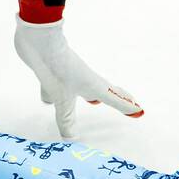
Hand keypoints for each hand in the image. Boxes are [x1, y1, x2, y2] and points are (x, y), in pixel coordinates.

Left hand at [13, 16, 142, 138]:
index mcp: (92, 85)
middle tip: (130, 102)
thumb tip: (71, 138)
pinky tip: (49, 98)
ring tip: (94, 102)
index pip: (115, 99)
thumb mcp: (62, 98)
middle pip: (106, 91)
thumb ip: (67, 119)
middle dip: (117, 98)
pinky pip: (62, 87)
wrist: (39, 40)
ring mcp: (69, 74)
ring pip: (85, 88)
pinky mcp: (54, 72)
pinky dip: (60, 95)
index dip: (126, 106)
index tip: (139, 111)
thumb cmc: (56, 68)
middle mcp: (84, 79)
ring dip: (91, 95)